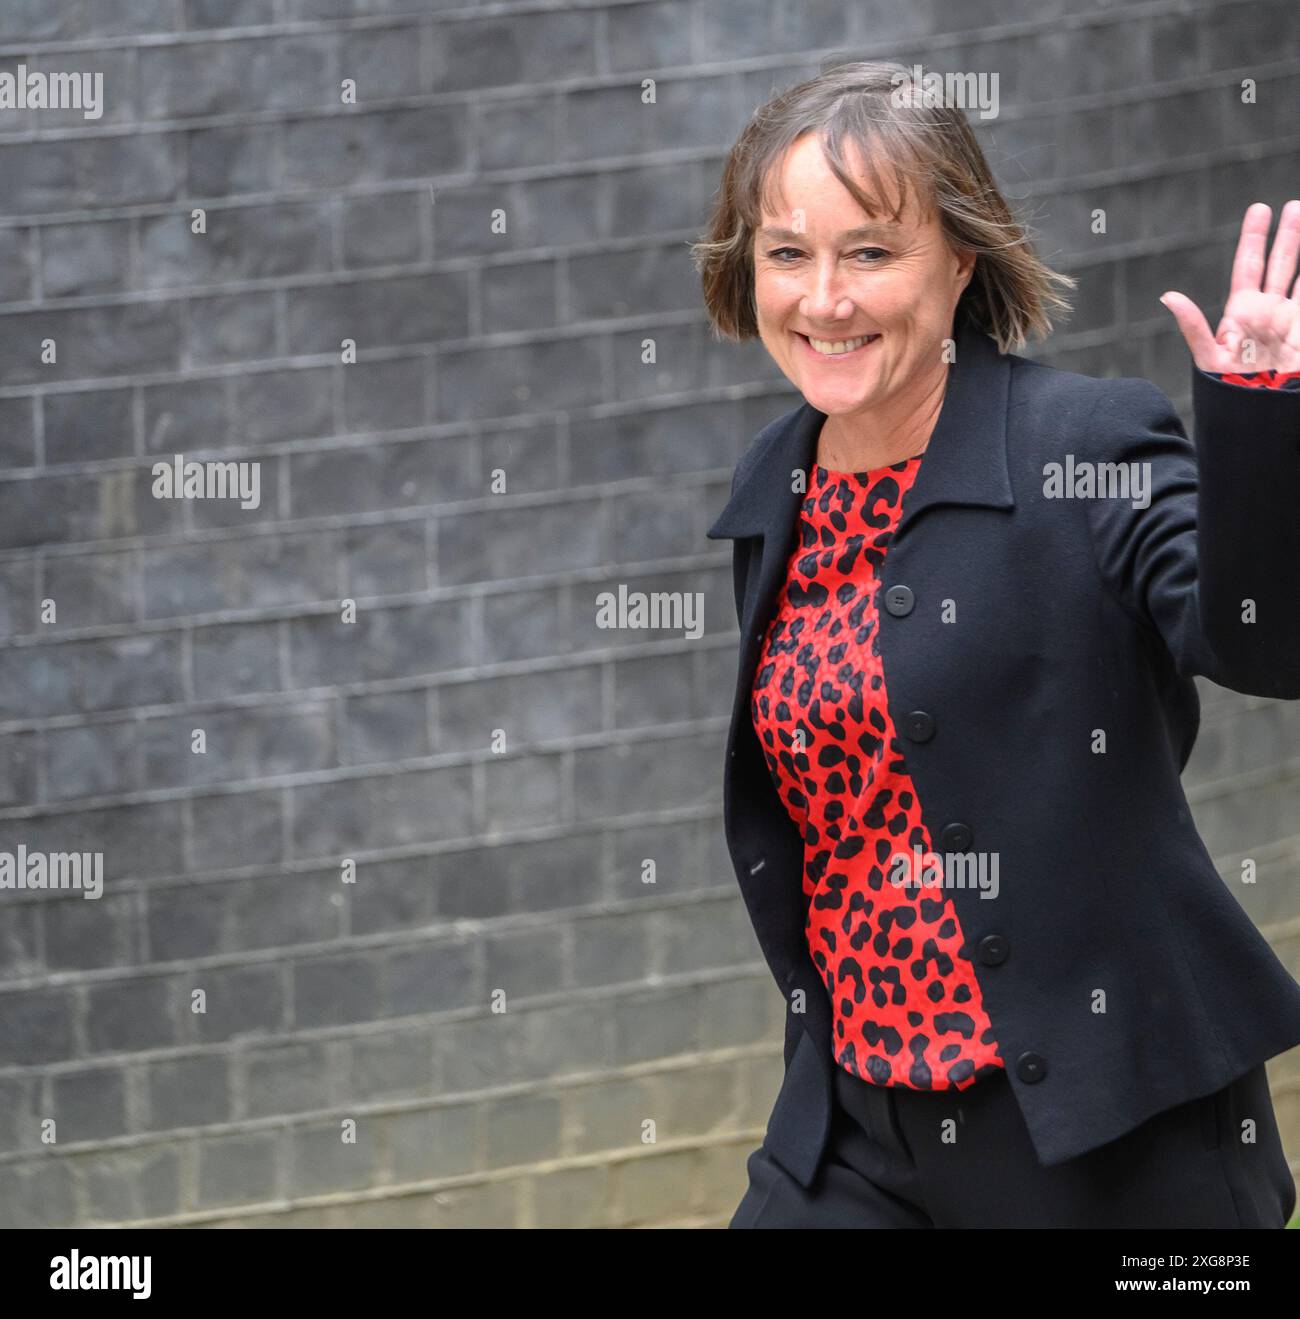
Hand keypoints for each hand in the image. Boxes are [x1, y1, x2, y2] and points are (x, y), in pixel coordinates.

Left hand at [1159, 200, 1299, 373]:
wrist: (1257, 413)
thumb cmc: (1228, 390)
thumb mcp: (1209, 358)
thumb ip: (1193, 326)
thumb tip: (1168, 297)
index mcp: (1242, 312)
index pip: (1249, 265)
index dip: (1254, 238)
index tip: (1260, 210)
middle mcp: (1269, 310)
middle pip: (1281, 263)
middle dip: (1288, 235)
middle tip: (1293, 206)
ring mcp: (1290, 319)